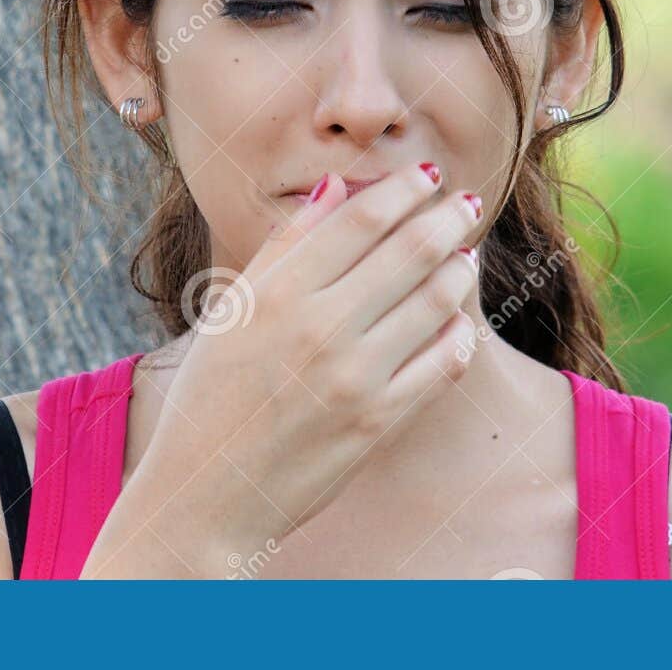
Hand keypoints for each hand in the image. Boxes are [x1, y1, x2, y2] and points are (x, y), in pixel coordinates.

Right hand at [83, 160, 482, 574]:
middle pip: (409, 251)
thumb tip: (336, 188)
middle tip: (465, 203)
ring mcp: (355, 377)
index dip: (404, 189)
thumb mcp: (233, 312)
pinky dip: (457, 333)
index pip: (361, 219)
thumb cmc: (211, 398)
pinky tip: (456, 320)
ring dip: (460, 269)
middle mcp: (319, 328)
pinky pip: (442, 364)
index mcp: (277, 293)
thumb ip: (286, 246)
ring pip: (435, 301)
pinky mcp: (379, 422)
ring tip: (466, 256)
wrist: (205, 496)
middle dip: (447, 218)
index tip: (428, 175)